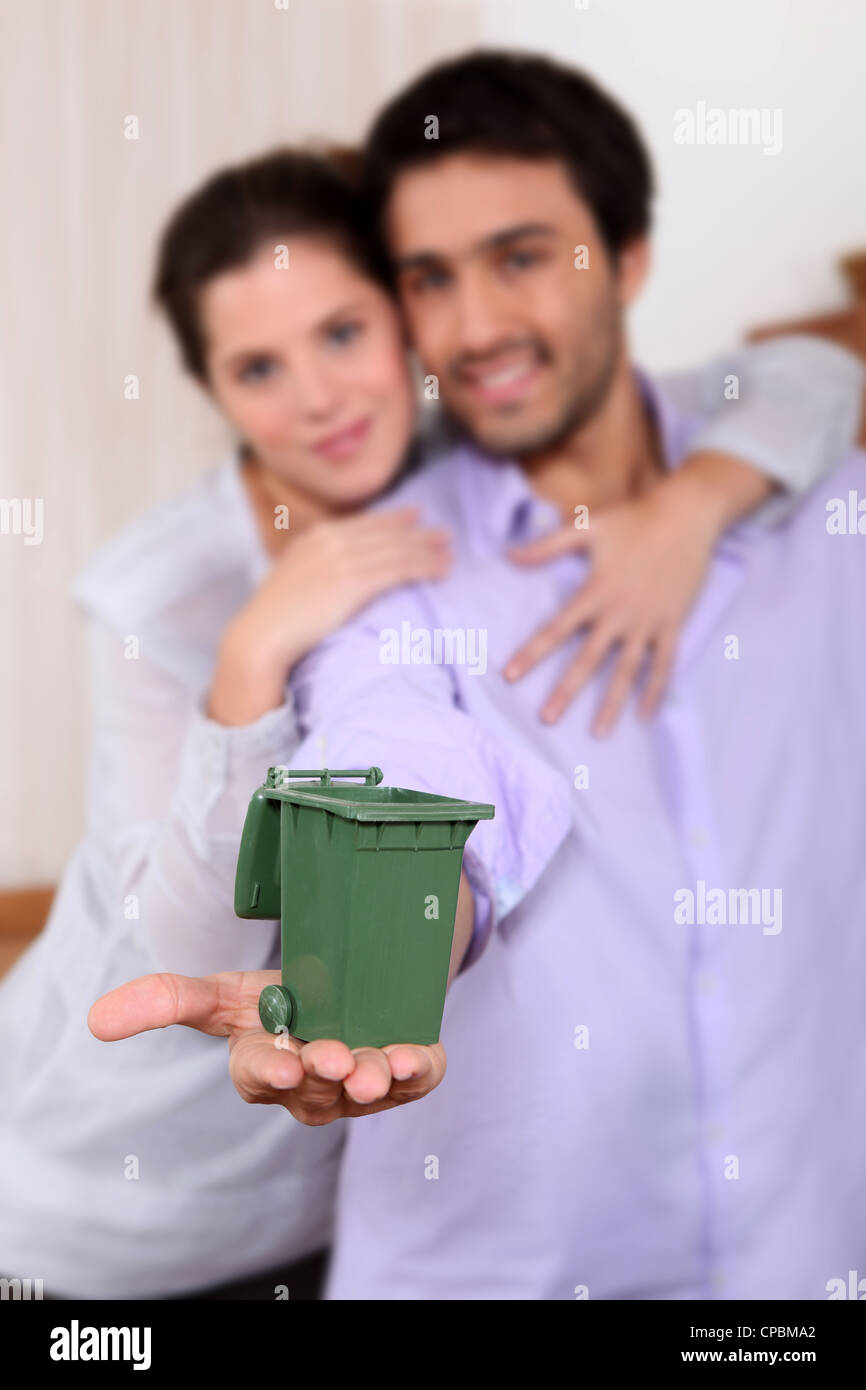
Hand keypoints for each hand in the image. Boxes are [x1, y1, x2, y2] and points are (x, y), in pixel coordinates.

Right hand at [88, 970, 446, 1123]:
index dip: (269, 1072)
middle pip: (314, 1087)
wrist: (354, 979)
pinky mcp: (408, 1073)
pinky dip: (416, 1070)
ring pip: (364, 1090)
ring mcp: (361, 1085)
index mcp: (264, 1066)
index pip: (258, 1076)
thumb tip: (96, 1019)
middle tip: (332, 1057)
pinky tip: (412, 1057)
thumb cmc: (283, 996)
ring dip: (370, 1078)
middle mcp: (312, 1087)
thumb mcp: (226, 991)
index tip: (281, 1065)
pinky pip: (414, 1080)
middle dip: (323, 1072)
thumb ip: (168, 1000)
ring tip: (374, 1065)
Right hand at [209, 507, 451, 723]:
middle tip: (444, 534)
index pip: (363, 523)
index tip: (415, 516)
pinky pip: (399, 569)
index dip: (393, 519)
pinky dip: (425, 567)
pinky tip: (441, 571)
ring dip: (428, 550)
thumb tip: (334, 577)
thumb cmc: (275, 622)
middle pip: (385, 532)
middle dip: (418, 532)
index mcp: (314, 538)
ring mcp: (343, 559)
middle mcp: (330, 541)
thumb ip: (316, 570)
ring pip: (398, 549)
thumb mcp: (294, 582)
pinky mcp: (354, 582)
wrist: (262, 637)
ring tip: (450, 554)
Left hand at [504, 469, 723, 733]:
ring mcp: (648, 622)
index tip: (510, 676)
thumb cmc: (633, 520)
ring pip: (627, 671)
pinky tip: (645, 716)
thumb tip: (508, 556)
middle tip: (547, 719)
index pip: (556, 629)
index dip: (532, 653)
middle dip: (565, 691)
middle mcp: (619, 613)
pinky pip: (664, 664)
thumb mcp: (587, 526)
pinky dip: (655, 690)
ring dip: (611, 703)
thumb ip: (547, 546)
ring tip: (599, 733)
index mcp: (595, 592)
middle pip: (588, 659)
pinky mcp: (673, 624)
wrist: (686, 516)